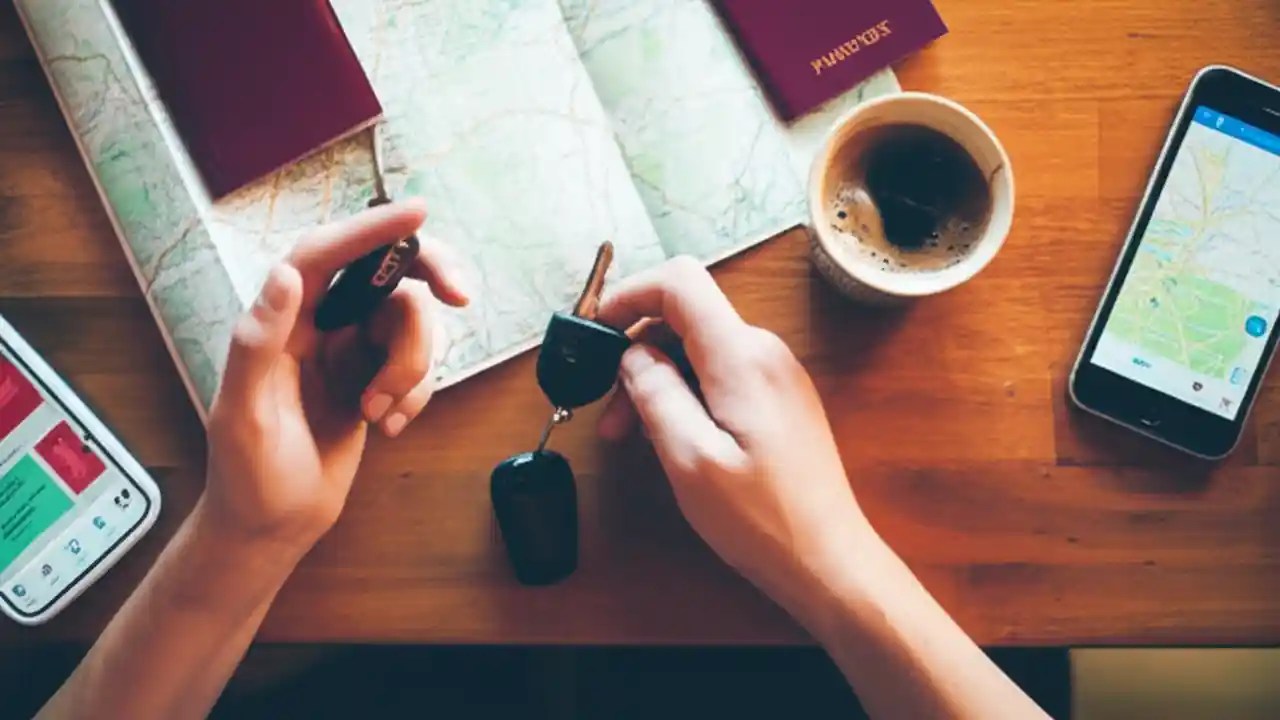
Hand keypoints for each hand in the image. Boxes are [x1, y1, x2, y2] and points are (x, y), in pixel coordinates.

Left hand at [203, 200, 469, 552]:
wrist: (273, 526)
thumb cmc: (247, 476)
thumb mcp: (243, 416)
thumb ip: (259, 342)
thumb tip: (283, 274)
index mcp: (279, 320)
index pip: (325, 253)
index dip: (371, 229)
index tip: (418, 213)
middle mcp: (317, 324)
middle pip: (385, 271)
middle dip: (427, 276)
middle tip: (461, 293)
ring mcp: (350, 350)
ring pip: (410, 323)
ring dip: (411, 369)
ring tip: (380, 415)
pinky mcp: (374, 377)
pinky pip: (419, 364)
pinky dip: (416, 394)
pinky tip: (389, 428)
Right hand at [597, 258, 875, 615]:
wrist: (828, 561)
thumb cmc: (760, 519)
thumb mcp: (689, 459)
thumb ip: (655, 394)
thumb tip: (632, 355)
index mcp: (741, 357)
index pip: (680, 283)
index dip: (630, 295)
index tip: (596, 332)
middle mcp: (763, 352)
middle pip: (685, 318)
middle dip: (635, 353)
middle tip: (607, 415)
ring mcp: (776, 375)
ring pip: (698, 351)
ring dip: (656, 381)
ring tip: (629, 438)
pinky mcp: (779, 400)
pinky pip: (720, 375)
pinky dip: (684, 395)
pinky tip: (670, 440)